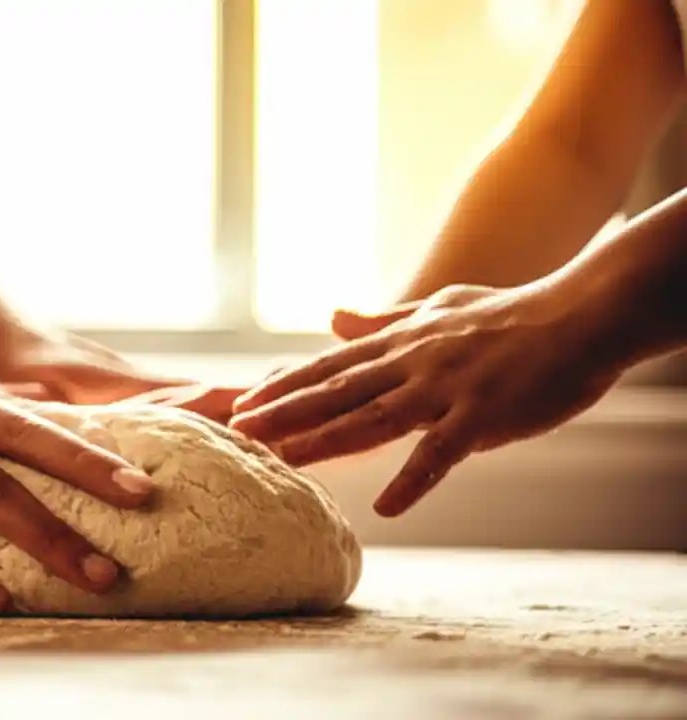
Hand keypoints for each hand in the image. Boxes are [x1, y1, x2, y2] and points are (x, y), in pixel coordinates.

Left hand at [229, 283, 624, 516]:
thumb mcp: (435, 308)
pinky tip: (386, 507)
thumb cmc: (509, 315)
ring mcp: (444, 389)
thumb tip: (332, 316)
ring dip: (325, 439)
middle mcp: (411, 364)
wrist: (579, 315)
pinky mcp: (481, 415)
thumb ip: (382, 319)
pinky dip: (414, 480)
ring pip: (373, 418)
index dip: (283, 385)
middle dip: (284, 411)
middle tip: (236, 429)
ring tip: (282, 460)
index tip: (242, 402)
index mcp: (400, 343)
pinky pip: (441, 453)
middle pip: (336, 391)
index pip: (328, 367)